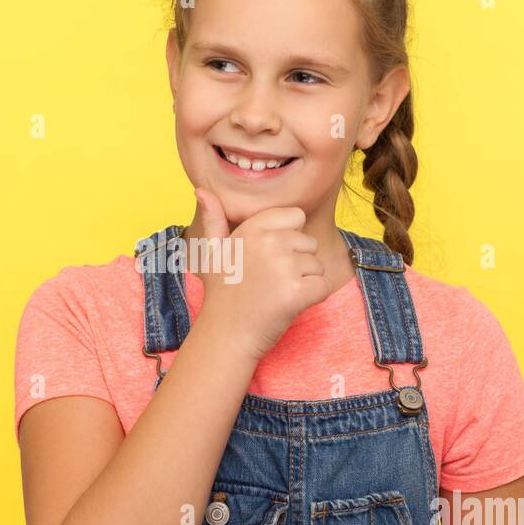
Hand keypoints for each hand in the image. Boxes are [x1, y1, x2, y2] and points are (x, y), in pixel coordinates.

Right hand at [191, 186, 332, 361]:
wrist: (226, 335)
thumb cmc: (222, 293)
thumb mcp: (212, 252)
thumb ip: (213, 219)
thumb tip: (202, 188)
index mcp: (252, 228)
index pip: (296, 216)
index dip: (288, 238)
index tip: (267, 259)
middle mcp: (269, 242)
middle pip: (309, 242)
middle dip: (297, 263)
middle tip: (269, 282)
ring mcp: (284, 267)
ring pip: (317, 265)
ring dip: (304, 282)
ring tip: (276, 294)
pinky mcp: (297, 292)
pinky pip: (322, 287)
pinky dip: (311, 299)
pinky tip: (288, 306)